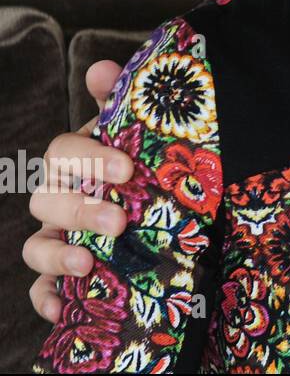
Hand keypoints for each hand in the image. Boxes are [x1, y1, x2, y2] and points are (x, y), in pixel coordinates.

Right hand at [25, 60, 132, 322]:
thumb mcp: (142, 131)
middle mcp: (60, 197)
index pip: (62, 152)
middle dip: (79, 210)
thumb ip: (124, 99)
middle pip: (46, 200)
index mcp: (77, 160)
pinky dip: (47, 298)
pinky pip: (42, 289)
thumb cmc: (147, 161)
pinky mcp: (65, 273)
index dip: (89, 158)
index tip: (128, 169)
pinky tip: (63, 309)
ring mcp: (58, 236)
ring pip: (36, 246)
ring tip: (89, 262)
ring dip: (57, 256)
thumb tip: (101, 67)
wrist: (167, 201)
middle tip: (120, 220)